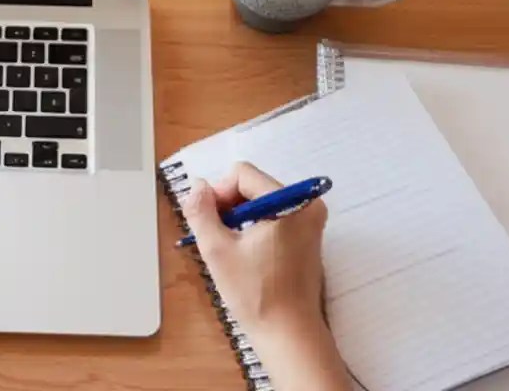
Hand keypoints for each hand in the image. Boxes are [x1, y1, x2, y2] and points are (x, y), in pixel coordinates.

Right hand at [181, 162, 350, 390]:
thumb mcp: (217, 249)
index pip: (243, 174)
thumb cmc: (256, 295)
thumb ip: (201, 211)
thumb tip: (197, 186)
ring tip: (230, 246)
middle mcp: (308, 205)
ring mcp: (311, 220)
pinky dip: (254, 226)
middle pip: (253, 185)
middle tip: (216, 235)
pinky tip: (244, 251)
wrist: (289, 333)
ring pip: (261, 200)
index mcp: (292, 203)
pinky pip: (274, 214)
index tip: (210, 221)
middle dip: (229, 205)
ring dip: (239, 217)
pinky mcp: (308, 235)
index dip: (218, 193)